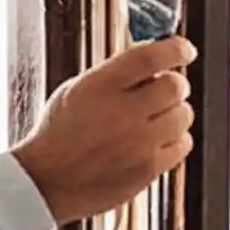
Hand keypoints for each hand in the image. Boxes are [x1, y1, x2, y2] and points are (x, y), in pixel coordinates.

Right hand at [12, 37, 198, 224]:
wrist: (46, 181)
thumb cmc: (58, 134)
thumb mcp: (74, 90)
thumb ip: (112, 74)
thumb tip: (150, 60)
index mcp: (101, 86)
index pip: (150, 57)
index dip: (175, 49)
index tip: (184, 50)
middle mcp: (122, 112)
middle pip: (175, 85)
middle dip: (173, 84)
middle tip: (163, 90)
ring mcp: (138, 143)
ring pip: (183, 115)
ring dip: (174, 112)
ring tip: (154, 119)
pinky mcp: (148, 169)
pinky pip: (183, 145)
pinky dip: (175, 139)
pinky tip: (156, 140)